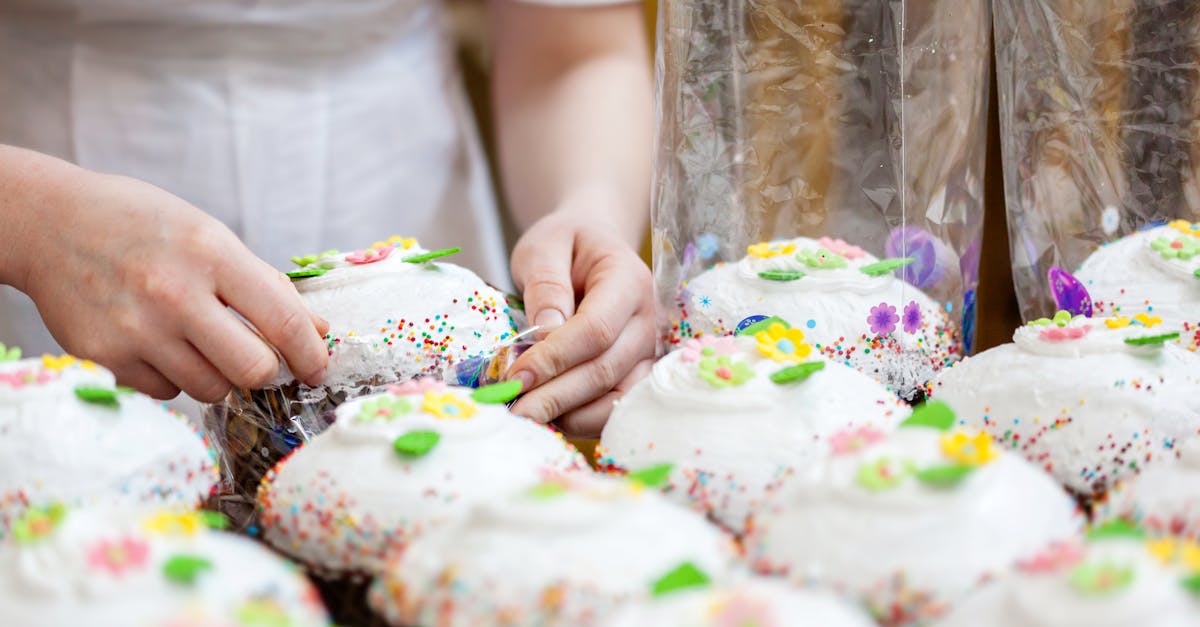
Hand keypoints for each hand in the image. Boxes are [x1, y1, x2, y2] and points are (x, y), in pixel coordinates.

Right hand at [20, 171, 328, 401]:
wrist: (51, 224)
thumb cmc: (144, 227)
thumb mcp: (211, 236)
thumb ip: (266, 285)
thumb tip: (318, 331)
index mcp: (211, 253)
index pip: (282, 319)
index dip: (310, 353)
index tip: (318, 368)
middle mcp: (173, 293)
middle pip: (252, 369)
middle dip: (267, 371)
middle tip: (262, 360)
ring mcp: (136, 330)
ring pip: (211, 389)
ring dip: (218, 374)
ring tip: (199, 339)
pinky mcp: (104, 357)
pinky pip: (166, 392)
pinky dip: (174, 377)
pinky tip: (158, 342)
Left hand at [506, 211, 655, 436]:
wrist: (594, 248)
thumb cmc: (566, 245)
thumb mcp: (544, 247)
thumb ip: (545, 284)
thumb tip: (546, 334)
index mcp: (629, 281)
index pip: (596, 330)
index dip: (555, 358)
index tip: (515, 378)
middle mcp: (648, 320)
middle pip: (606, 370)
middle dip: (556, 396)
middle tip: (513, 411)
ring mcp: (648, 351)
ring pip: (616, 398)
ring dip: (571, 414)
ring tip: (528, 417)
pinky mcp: (638, 373)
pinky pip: (616, 407)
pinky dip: (583, 419)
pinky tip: (550, 417)